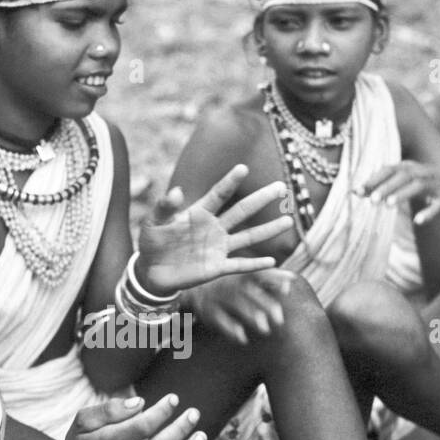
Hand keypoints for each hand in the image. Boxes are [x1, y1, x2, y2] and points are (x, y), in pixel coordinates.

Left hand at [135, 165, 291, 294]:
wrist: (151, 271)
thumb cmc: (153, 243)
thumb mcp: (152, 223)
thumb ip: (164, 207)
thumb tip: (176, 191)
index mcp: (199, 213)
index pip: (219, 194)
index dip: (230, 182)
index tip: (243, 168)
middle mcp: (214, 228)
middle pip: (242, 211)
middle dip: (260, 200)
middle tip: (281, 187)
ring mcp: (218, 248)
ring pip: (248, 237)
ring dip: (268, 230)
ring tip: (288, 220)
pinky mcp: (217, 267)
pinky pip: (240, 265)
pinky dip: (255, 264)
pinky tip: (272, 261)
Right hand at [189, 269, 294, 344]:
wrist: (192, 290)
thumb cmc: (227, 285)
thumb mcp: (243, 277)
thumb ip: (267, 278)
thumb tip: (292, 280)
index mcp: (240, 273)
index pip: (259, 272)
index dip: (274, 277)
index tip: (289, 287)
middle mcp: (228, 281)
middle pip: (248, 290)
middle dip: (265, 303)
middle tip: (280, 319)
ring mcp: (216, 295)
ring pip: (234, 303)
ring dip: (250, 315)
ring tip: (265, 328)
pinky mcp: (206, 309)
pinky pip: (218, 318)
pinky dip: (230, 329)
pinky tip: (243, 339)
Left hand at [356, 162, 439, 225]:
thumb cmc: (422, 184)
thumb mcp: (402, 181)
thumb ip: (381, 185)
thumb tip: (354, 191)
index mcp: (409, 168)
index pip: (389, 170)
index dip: (374, 179)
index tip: (359, 192)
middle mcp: (421, 173)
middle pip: (402, 176)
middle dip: (386, 187)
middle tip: (372, 200)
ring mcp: (434, 185)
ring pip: (418, 187)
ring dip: (403, 195)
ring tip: (389, 205)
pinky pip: (437, 205)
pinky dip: (428, 212)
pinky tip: (418, 220)